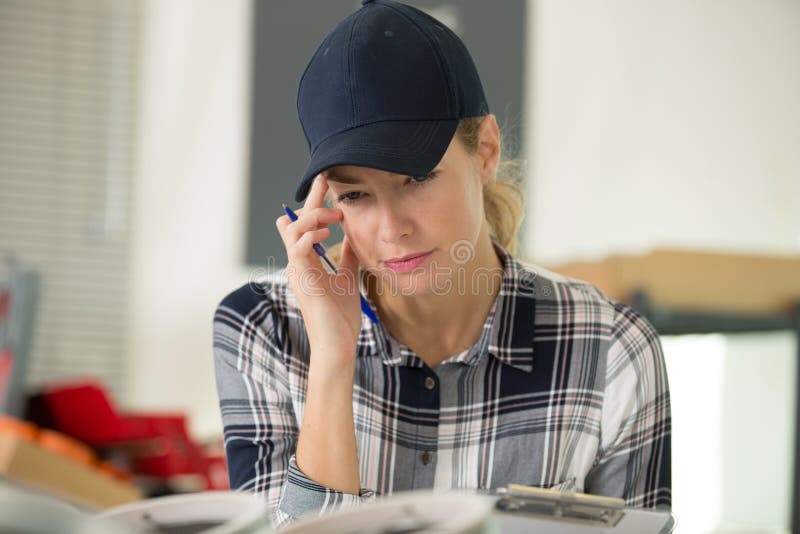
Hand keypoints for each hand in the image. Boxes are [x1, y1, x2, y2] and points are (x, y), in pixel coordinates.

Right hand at [275, 174, 361, 373]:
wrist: (338, 344)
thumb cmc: (341, 317)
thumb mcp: (348, 277)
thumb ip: (346, 256)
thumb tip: (351, 234)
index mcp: (306, 262)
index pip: (303, 225)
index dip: (312, 203)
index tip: (327, 183)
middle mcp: (297, 262)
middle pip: (294, 220)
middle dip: (312, 198)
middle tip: (328, 180)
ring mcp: (296, 270)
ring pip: (292, 228)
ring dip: (314, 216)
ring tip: (336, 217)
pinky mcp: (301, 278)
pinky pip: (297, 247)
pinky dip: (309, 235)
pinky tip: (326, 233)